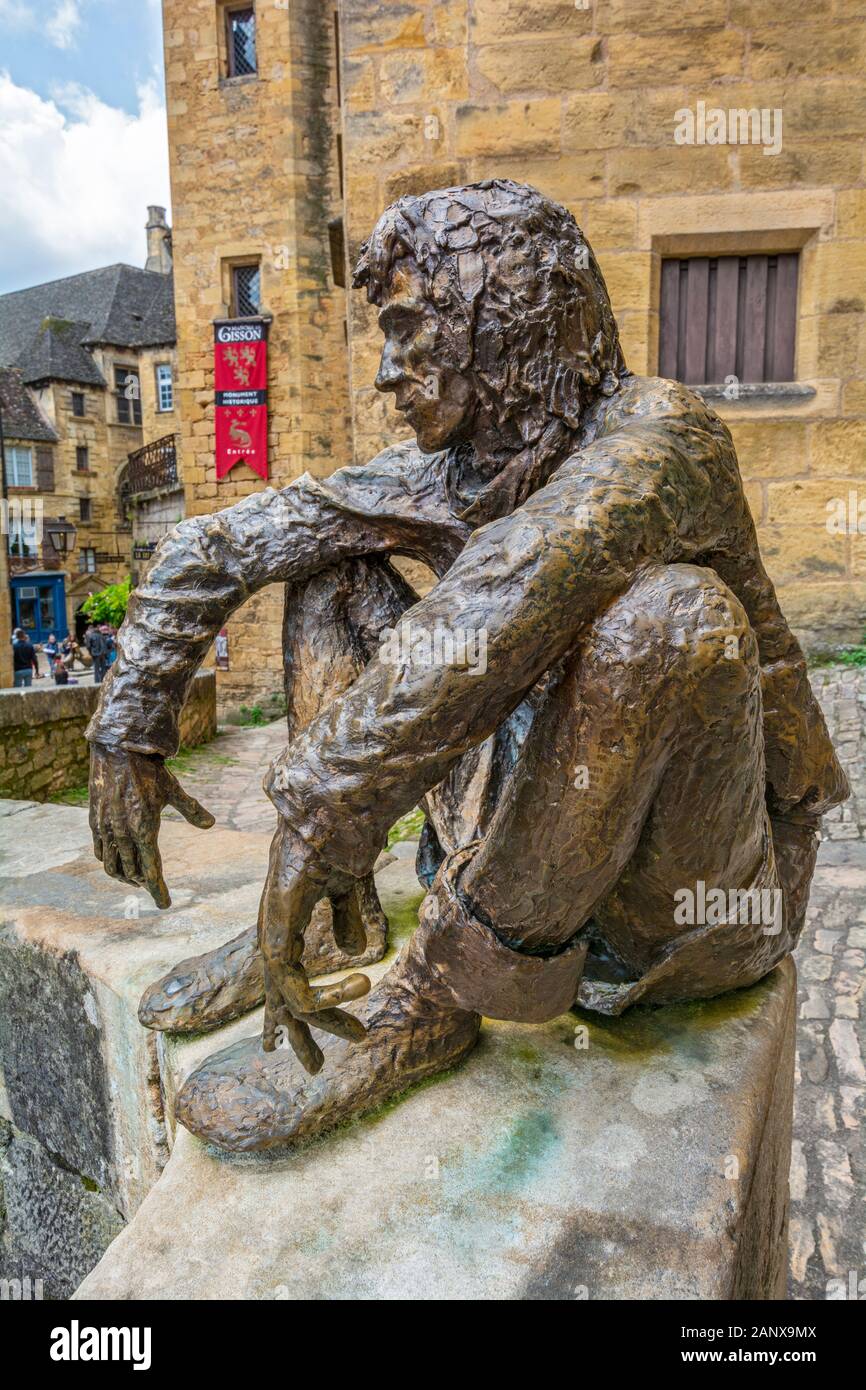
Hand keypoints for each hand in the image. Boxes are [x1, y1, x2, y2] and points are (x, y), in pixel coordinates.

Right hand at [89, 743, 214, 907]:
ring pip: (112, 865)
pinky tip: (118, 861)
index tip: (165, 904)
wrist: (118, 749)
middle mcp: (123, 833)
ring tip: (135, 878)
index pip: (152, 870)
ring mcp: (106, 828)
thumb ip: (191, 809)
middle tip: (153, 887)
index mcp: (145, 828)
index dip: (158, 890)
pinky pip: (100, 851)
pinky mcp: (94, 821)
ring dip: (124, 876)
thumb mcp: (173, 790)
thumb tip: (210, 824)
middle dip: (143, 884)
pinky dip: (109, 862)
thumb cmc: (150, 770)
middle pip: (132, 872)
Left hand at [259, 820, 369, 1072]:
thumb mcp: (347, 893)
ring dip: (329, 1021)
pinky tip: (360, 986)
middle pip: (283, 1003)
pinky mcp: (277, 940)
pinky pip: (299, 991)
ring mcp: (272, 940)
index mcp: (285, 929)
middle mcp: (274, 939)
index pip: (282, 983)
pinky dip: (329, 999)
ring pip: (294, 1004)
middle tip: (316, 1069)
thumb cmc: (337, 848)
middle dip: (299, 1038)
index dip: (284, 1016)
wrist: (330, 823)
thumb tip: (352, 954)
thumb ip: (348, 922)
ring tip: (361, 1032)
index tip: (280, 1046)